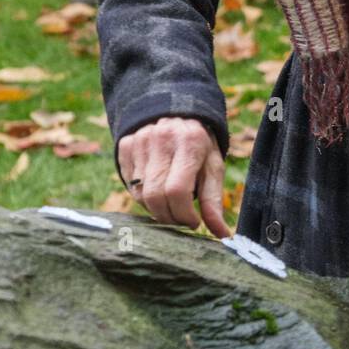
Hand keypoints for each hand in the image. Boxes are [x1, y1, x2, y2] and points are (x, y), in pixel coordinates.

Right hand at [116, 117, 229, 237]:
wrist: (177, 113)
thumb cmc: (200, 146)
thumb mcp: (213, 168)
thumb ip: (214, 201)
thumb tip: (222, 235)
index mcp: (189, 143)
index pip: (177, 191)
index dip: (183, 215)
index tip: (193, 222)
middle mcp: (161, 138)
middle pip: (155, 195)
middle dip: (168, 217)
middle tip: (180, 219)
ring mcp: (139, 141)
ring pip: (139, 193)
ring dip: (156, 208)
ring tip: (171, 202)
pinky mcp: (125, 146)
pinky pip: (129, 184)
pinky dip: (143, 196)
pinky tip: (157, 188)